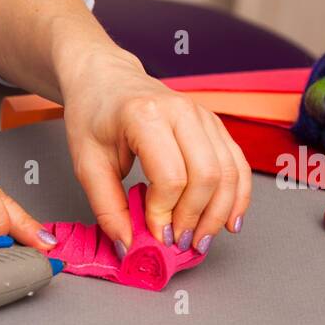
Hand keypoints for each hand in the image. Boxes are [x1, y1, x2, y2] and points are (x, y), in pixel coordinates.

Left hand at [57, 47, 250, 254]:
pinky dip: (237, 196)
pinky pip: (236, 164)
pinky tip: (229, 220)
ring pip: (228, 172)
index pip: (170, 177)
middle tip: (180, 243)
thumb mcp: (86, 163)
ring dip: (219, 213)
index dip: (165, 214)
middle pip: (206, 176)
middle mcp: (182, 112)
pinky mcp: (214, 125)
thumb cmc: (94, 115)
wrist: (105, 79)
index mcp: (145, 117)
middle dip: (196, 218)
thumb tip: (128, 245)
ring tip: (201, 240)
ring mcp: (203, 117)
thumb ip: (107, 207)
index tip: (153, 235)